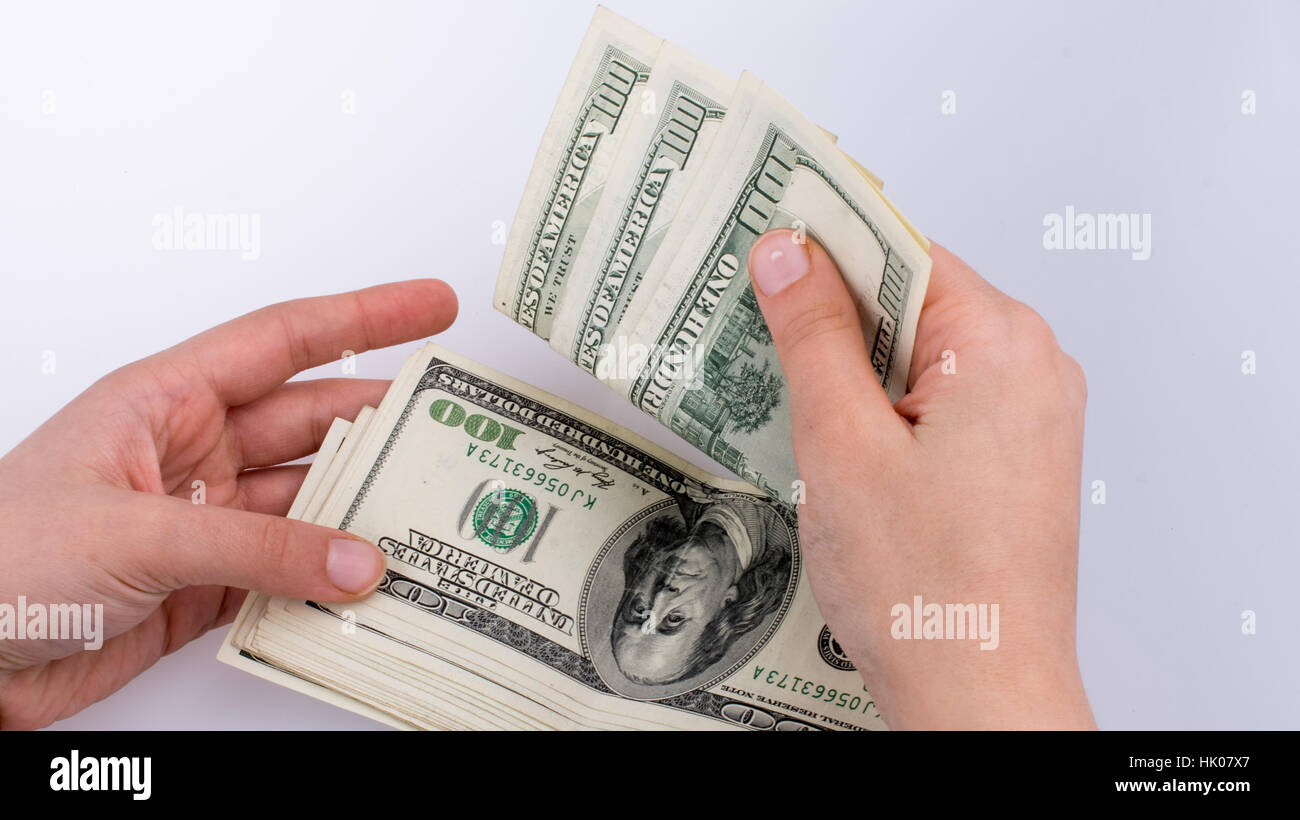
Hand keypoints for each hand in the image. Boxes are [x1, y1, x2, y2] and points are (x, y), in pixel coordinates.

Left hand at [0, 280, 456, 728]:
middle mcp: (192, 454)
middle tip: (457, 428)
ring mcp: (203, 520)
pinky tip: (369, 586)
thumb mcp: (135, 534)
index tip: (432, 305)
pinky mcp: (205, 585)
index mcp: (165, 401)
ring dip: (363, 514)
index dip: (366, 316)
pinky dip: (331, 581)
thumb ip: (259, 547)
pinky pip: (289, 573)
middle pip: (312, 423)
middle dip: (385, 421)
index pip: (284, 340)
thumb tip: (357, 559)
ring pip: (309, 504)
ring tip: (429, 519)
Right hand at [747, 230, 1093, 728]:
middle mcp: (1032, 367)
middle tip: (755, 333)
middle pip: (913, 299)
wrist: (981, 695)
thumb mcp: (841, 442)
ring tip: (792, 403)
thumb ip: (813, 333)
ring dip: (854, 369)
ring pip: (921, 354)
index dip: (823, 245)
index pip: (900, 249)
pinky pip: (941, 399)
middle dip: (831, 315)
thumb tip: (789, 251)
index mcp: (1000, 343)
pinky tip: (839, 443)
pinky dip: (886, 407)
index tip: (761, 242)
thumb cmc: (925, 588)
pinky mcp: (1014, 456)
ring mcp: (1030, 415)